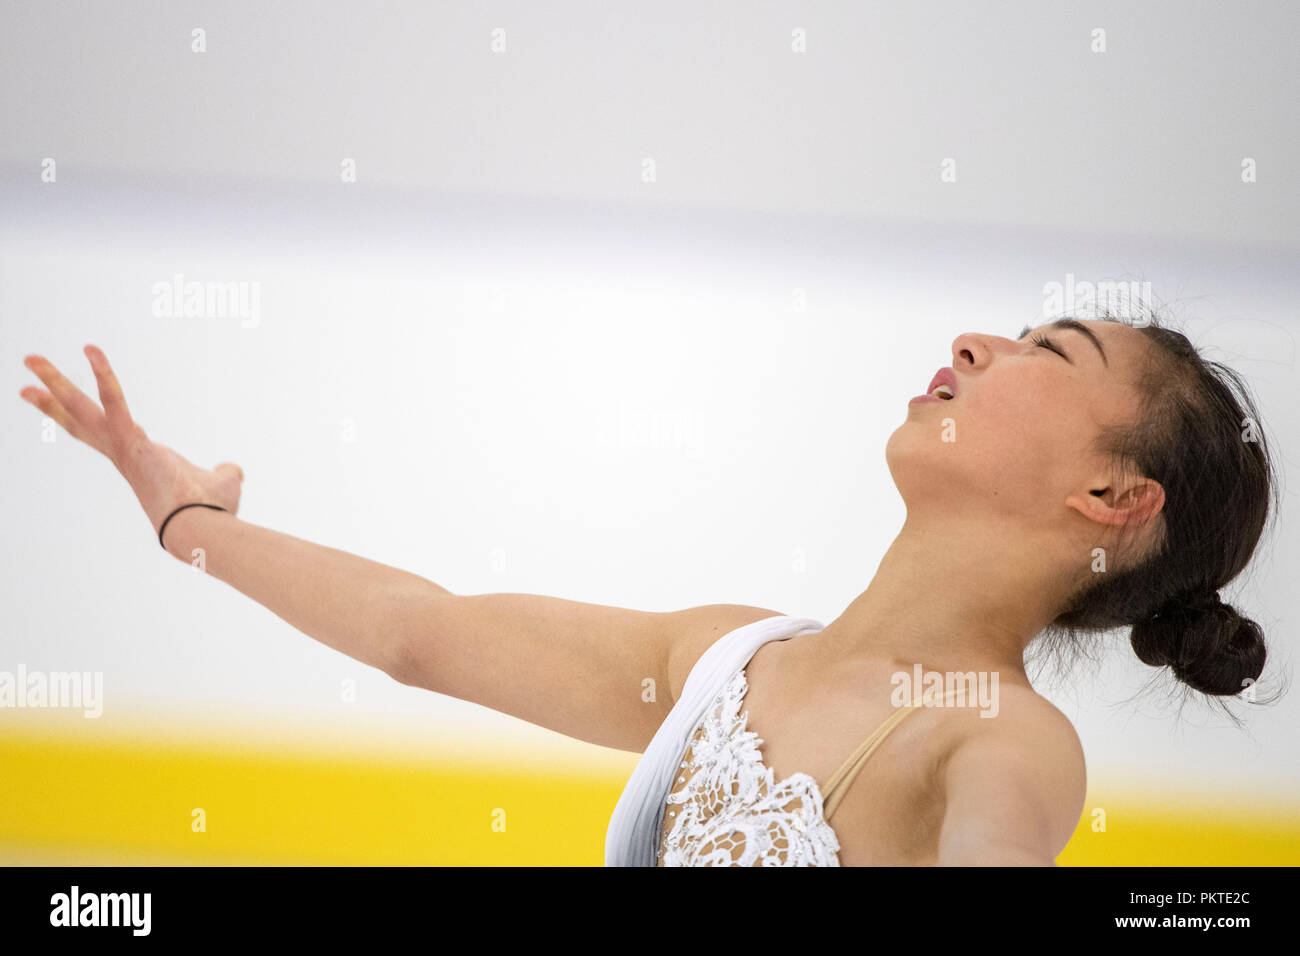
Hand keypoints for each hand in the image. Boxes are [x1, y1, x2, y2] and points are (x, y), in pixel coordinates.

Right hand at [19, 345, 243, 548]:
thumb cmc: (211, 511)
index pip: (101, 431)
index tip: (61, 403)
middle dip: (51, 397)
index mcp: (138, 459)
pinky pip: (113, 402)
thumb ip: (225, 473)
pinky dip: (104, 375)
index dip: (80, 416)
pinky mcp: (130, 441)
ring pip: (81, 409)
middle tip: (27, 377)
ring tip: (30, 358)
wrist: (203, 526)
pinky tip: (91, 350)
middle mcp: (122, 453)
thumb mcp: (220, 484)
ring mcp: (121, 447)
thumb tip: (233, 471)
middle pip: (78, 420)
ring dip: (54, 382)